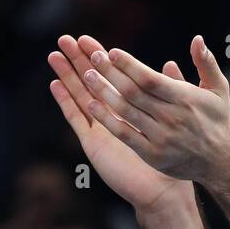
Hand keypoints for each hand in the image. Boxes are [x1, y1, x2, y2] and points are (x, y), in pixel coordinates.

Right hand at [48, 34, 192, 215]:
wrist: (164, 190)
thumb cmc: (174, 157)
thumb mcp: (176, 117)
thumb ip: (173, 89)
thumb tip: (170, 62)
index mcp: (131, 108)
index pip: (112, 75)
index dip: (100, 57)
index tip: (88, 39)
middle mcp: (113, 116)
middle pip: (92, 82)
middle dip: (78, 60)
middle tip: (64, 38)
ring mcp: (101, 129)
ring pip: (81, 96)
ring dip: (67, 76)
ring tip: (54, 55)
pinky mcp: (94, 143)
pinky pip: (77, 118)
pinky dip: (66, 101)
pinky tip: (55, 84)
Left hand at [75, 34, 229, 183]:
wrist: (221, 162)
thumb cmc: (218, 121)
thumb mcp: (219, 90)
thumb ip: (206, 63)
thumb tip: (197, 39)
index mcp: (186, 99)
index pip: (150, 79)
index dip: (129, 65)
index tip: (112, 52)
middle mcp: (172, 118)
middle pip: (133, 92)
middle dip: (110, 72)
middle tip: (93, 57)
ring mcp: (161, 137)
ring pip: (125, 111)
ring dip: (103, 92)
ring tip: (86, 75)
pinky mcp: (152, 154)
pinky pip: (124, 134)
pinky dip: (107, 119)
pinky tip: (92, 105)